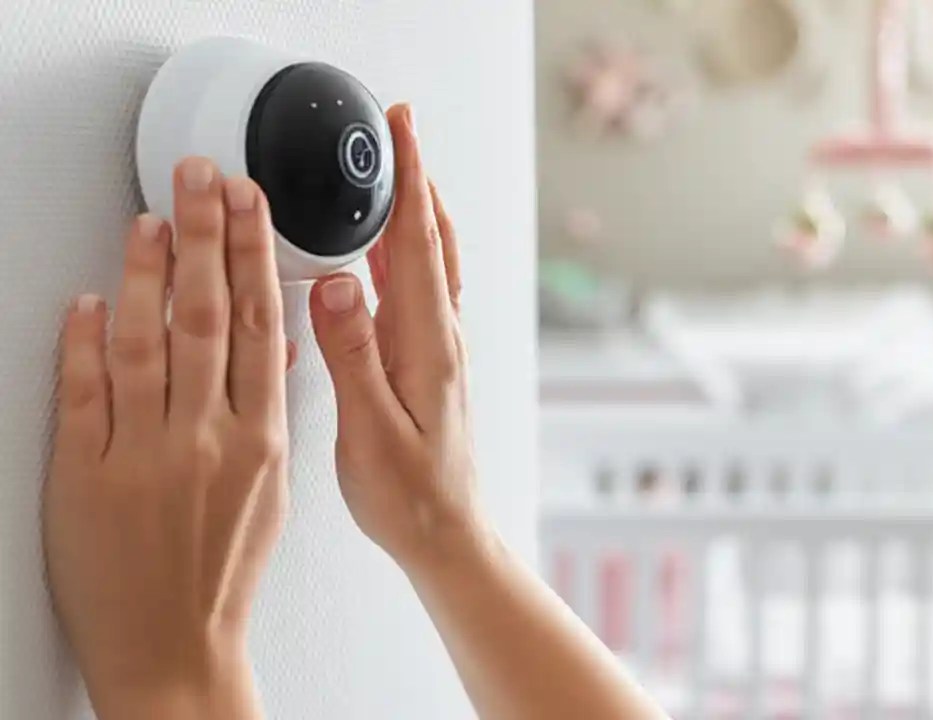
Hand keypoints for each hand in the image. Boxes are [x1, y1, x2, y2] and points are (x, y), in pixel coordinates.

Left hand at [44, 158, 288, 718]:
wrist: (175, 649)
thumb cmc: (221, 575)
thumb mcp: (272, 491)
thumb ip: (268, 414)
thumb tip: (271, 348)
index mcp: (262, 441)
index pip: (261, 325)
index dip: (253, 255)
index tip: (250, 205)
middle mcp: (208, 440)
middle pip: (210, 317)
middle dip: (205, 235)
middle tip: (200, 178)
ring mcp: (146, 457)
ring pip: (149, 342)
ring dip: (148, 271)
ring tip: (149, 219)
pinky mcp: (86, 478)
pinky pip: (84, 395)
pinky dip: (84, 341)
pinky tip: (90, 301)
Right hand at [309, 103, 478, 571]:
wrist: (446, 535)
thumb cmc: (411, 496)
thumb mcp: (371, 431)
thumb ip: (354, 357)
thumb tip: (339, 285)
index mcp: (427, 344)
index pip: (417, 243)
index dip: (409, 180)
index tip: (402, 129)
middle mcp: (440, 337)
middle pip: (432, 239)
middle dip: (417, 178)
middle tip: (401, 130)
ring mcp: (438, 348)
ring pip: (430, 260)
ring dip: (416, 210)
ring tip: (397, 172)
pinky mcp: (429, 363)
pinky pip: (420, 288)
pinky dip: (407, 250)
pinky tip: (386, 252)